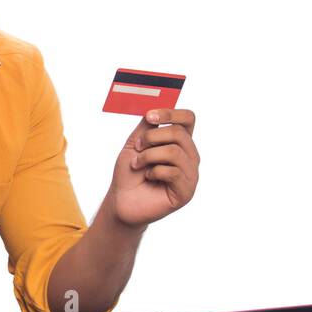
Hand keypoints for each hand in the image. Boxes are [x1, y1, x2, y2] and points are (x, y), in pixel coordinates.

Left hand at [110, 107, 199, 226]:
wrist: (120, 201)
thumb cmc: (129, 174)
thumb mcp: (135, 144)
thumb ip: (147, 126)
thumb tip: (157, 110)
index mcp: (180, 143)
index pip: (188, 119)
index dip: (171, 113)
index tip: (150, 116)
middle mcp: (189, 157)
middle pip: (179, 133)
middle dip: (152, 137)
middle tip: (137, 148)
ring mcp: (190, 175)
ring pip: (174, 151)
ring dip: (149, 156)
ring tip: (137, 165)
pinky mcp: (186, 192)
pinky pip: (173, 172)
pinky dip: (153, 171)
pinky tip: (148, 177)